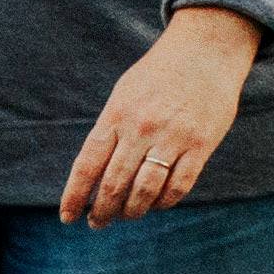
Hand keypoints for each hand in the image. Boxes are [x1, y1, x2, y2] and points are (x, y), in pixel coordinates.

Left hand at [61, 5, 267, 222]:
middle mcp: (141, 127)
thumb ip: (110, 131)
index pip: (88, 164)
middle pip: (114, 184)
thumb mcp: (124, 94)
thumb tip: (93, 177)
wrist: (205, 51)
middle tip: (98, 222)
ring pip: (145, 191)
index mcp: (117, 114)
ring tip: (127, 215)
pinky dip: (164, 202)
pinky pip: (178, 187)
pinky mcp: (200, 145)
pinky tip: (156, 203)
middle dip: (102, 211)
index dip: (75, 195)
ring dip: (131, 211)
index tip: (67, 217)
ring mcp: (172, 137)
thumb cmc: (159, 75)